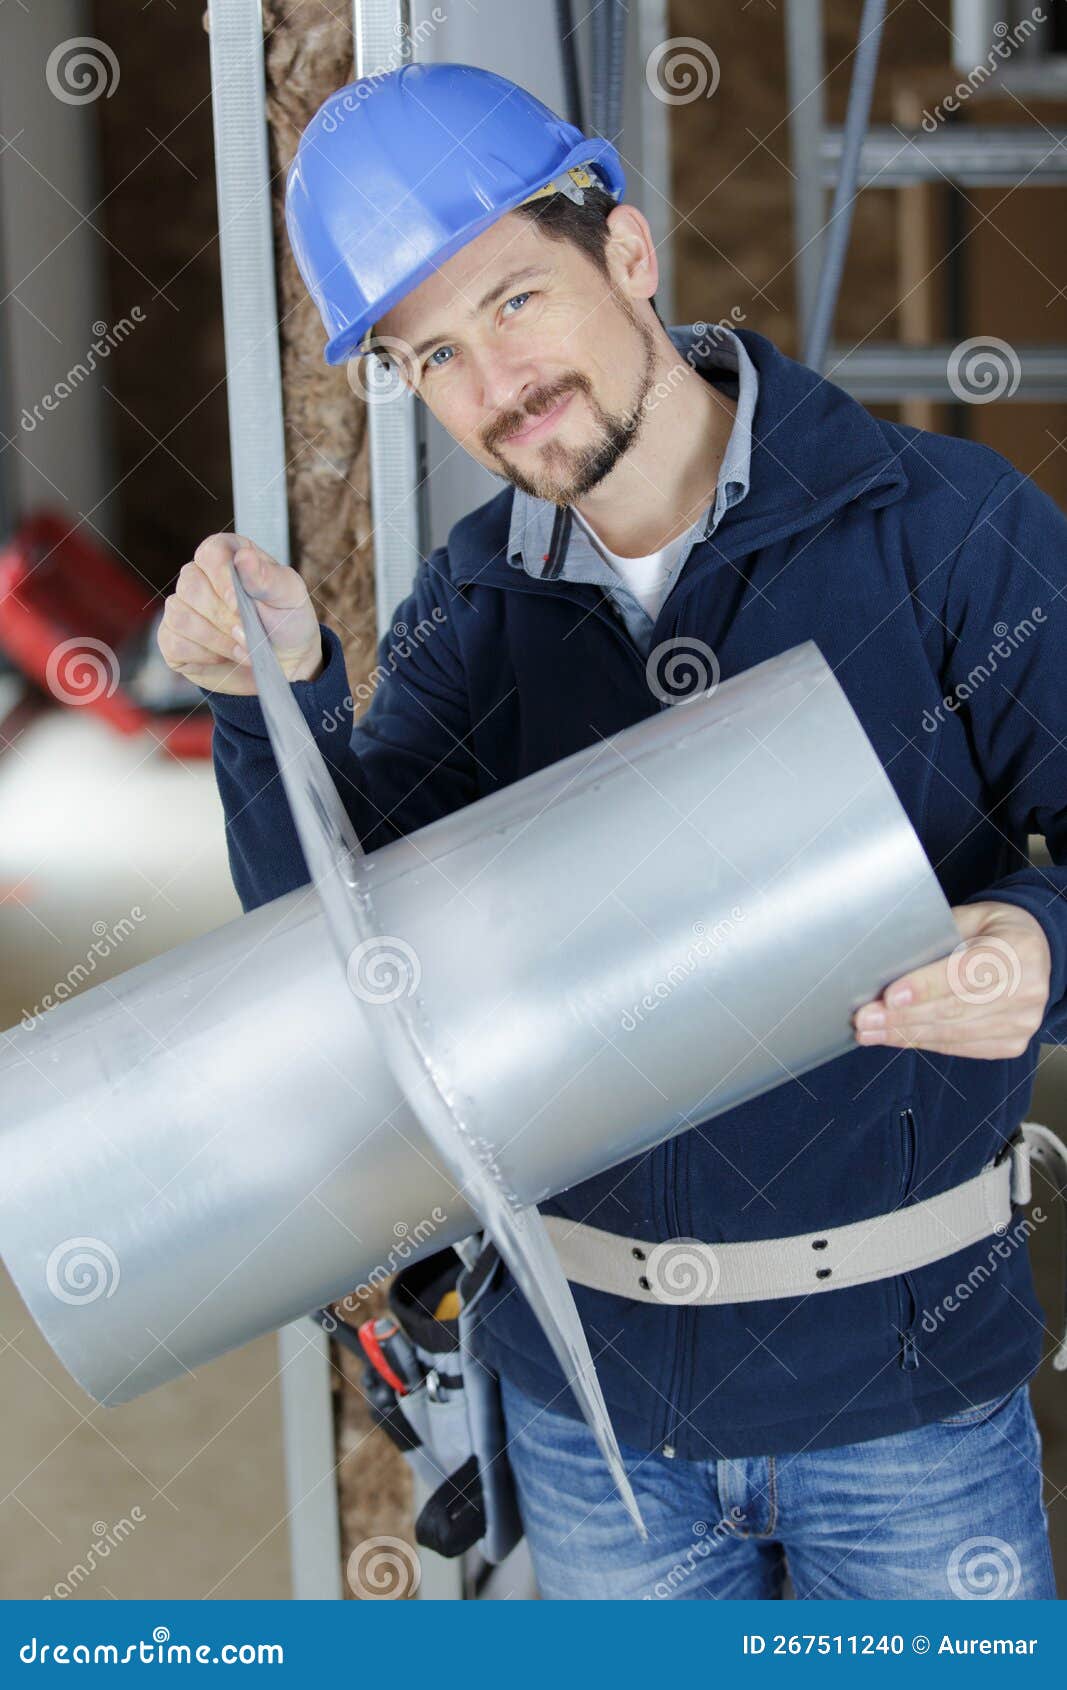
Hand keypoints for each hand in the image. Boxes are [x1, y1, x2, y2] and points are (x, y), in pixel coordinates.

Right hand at [158, 533, 322, 695]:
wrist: (285, 663)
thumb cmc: (287, 622)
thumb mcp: (289, 597)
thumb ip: (269, 578)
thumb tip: (244, 558)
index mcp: (227, 554)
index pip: (210, 553)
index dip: (222, 579)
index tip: (239, 605)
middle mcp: (199, 575)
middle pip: (191, 587)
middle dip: (223, 618)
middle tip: (249, 636)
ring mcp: (182, 606)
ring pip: (180, 616)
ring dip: (217, 640)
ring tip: (243, 649)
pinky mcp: (173, 638)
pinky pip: (174, 643)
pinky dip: (203, 656)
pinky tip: (224, 657)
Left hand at [852, 901, 1051, 1058]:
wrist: (1034, 953)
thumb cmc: (994, 931)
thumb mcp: (970, 918)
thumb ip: (938, 936)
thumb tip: (889, 958)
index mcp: (1016, 950)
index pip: (964, 973)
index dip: (925, 987)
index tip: (889, 997)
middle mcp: (1025, 990)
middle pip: (954, 1009)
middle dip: (902, 1017)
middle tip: (864, 1018)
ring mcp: (1020, 1021)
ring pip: (952, 1033)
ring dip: (904, 1034)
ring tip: (869, 1031)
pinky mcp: (1011, 1043)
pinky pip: (959, 1047)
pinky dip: (922, 1042)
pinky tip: (895, 1037)